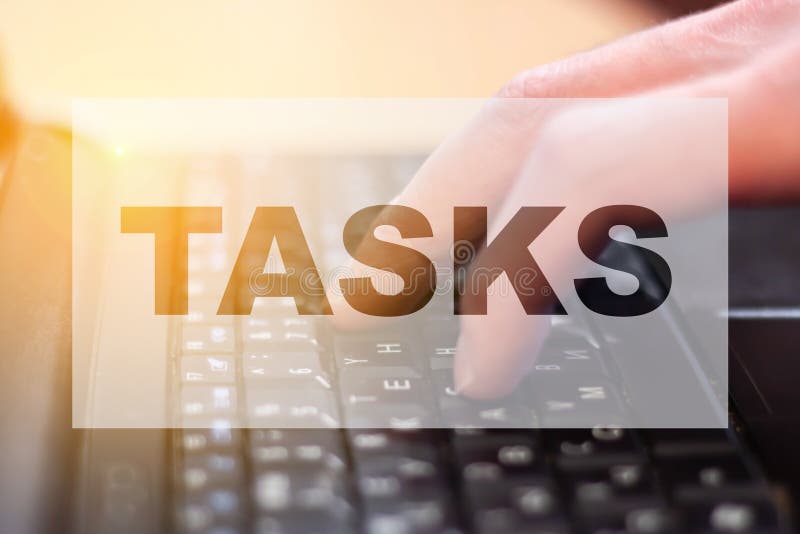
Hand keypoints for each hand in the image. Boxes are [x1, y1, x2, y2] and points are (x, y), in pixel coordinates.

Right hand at [333, 0, 799, 397]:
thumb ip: (765, 269)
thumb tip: (616, 341)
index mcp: (776, 102)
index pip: (577, 177)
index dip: (503, 276)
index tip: (477, 368)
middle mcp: (737, 53)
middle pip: (522, 119)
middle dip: (425, 212)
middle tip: (363, 293)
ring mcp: (734, 44)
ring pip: (553, 99)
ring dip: (467, 183)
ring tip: (414, 255)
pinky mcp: (742, 56)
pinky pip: (606, 102)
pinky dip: (539, 161)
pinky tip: (524, 207)